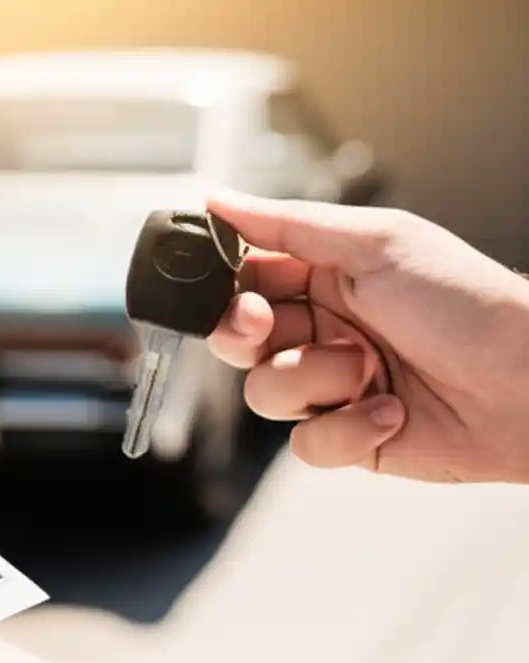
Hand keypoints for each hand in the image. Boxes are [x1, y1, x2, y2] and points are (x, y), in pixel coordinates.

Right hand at [206, 190, 528, 482]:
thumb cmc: (468, 305)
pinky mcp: (349, 437)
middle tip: (271, 326)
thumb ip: (288, 224)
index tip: (234, 292)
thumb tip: (216, 198)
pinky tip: (391, 412)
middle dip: (247, 335)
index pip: (242, 280)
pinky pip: (305, 443)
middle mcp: (321, 331)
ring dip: (315, 382)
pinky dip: (346, 429)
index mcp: (323, 277)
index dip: (223, 290)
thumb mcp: (376, 244)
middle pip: (236, 340)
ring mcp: (333, 386)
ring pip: (265, 393)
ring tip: (370, 371)